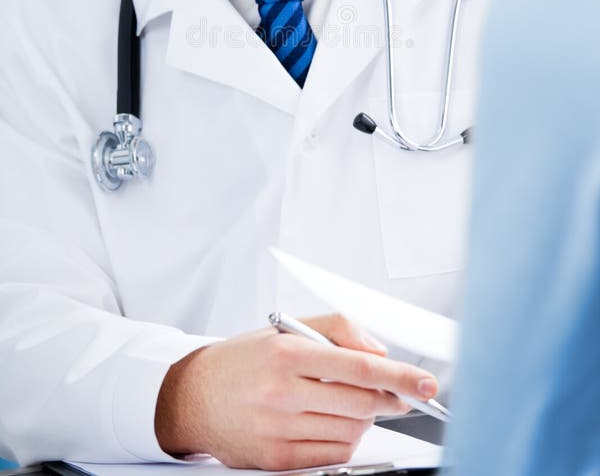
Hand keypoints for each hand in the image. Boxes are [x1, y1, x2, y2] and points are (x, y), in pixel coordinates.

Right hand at [154, 313, 438, 469]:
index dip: (399, 375)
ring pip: (351, 432)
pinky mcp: (276, 459)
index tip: (424, 381)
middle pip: (361, 402)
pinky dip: (345, 441)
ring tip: (349, 404)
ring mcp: (278, 429)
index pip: (359, 365)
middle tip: (400, 394)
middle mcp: (281, 391)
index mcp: (286, 352)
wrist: (193, 397)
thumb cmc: (244, 360)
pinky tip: (333, 424)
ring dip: (365, 420)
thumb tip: (380, 351)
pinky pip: (332, 456)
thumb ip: (337, 329)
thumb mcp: (286, 329)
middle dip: (390, 399)